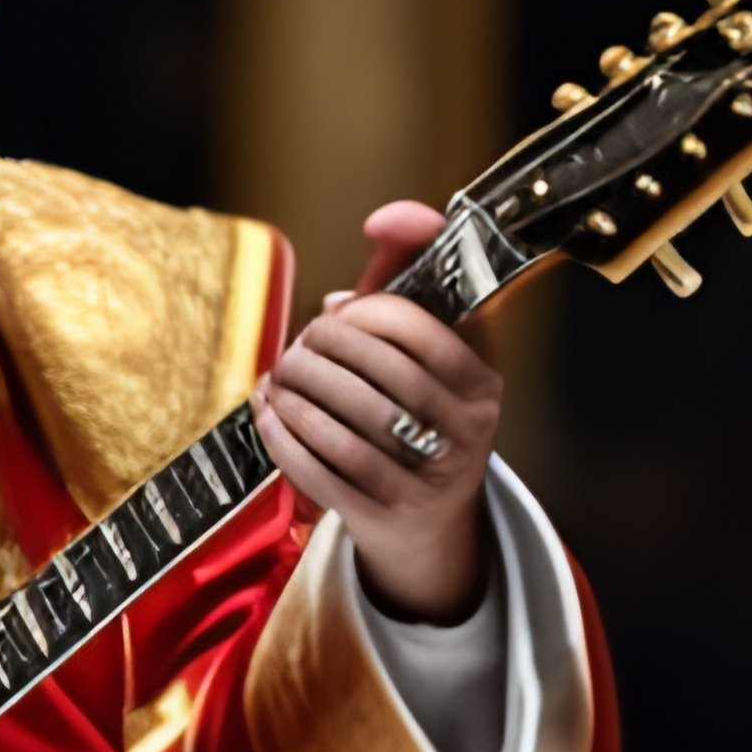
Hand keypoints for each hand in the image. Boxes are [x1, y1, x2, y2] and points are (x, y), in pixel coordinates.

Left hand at [251, 201, 502, 622]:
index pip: (418, 328)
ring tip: (279, 376)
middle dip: (321, 350)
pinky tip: (267, 412)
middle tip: (297, 346)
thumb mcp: (438, 353)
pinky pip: (322, 469)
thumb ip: (411, 281)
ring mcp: (427, 479)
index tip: (334, 313)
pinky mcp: (385, 515)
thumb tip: (382, 227)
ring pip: (345, 424)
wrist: (432, 525)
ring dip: (296, 392)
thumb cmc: (426, 417)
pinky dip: (284, 436)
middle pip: (376, 374)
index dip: (363, 311)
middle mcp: (466, 432)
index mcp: (483, 383)